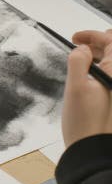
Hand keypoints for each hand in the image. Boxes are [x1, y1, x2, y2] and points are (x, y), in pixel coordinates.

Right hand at [62, 30, 111, 147]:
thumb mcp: (75, 88)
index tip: (75, 38)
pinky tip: (86, 74)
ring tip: (80, 57)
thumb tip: (82, 49)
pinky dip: (100, 69)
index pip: (111, 42)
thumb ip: (78, 62)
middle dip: (97, 43)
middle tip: (77, 45)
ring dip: (98, 55)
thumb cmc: (84, 123)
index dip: (93, 35)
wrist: (92, 148)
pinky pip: (110, 76)